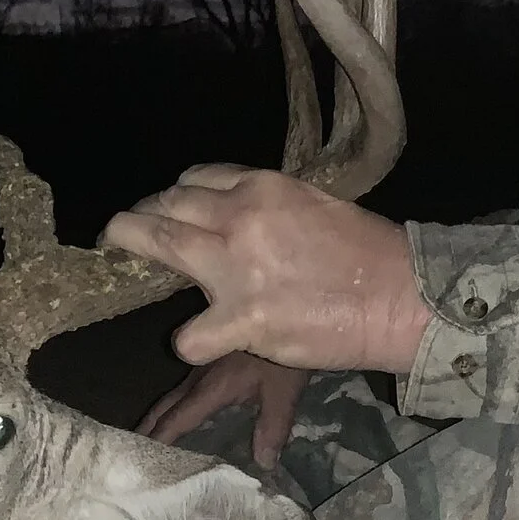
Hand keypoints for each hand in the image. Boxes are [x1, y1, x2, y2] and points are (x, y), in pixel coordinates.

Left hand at [101, 166, 431, 374]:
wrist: (400, 297)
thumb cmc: (369, 253)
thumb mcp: (316, 204)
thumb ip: (269, 207)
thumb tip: (238, 215)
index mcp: (262, 187)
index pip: (197, 179)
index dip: (177, 194)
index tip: (170, 207)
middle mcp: (240, 218)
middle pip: (167, 204)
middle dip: (139, 215)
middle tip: (124, 227)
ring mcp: (237, 269)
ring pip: (159, 244)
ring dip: (130, 244)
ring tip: (117, 250)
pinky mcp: (243, 321)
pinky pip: (189, 335)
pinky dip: (188, 340)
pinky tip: (197, 340)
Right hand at [137, 351, 308, 467]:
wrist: (285, 311)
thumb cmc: (284, 355)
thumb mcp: (283, 392)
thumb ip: (272, 427)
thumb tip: (263, 464)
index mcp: (211, 387)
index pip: (176, 419)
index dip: (157, 440)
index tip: (138, 459)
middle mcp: (197, 377)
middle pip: (163, 406)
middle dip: (145, 429)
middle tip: (127, 454)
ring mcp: (199, 367)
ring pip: (169, 395)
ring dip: (153, 416)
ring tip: (140, 439)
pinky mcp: (206, 359)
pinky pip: (181, 386)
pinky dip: (170, 403)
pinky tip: (172, 413)